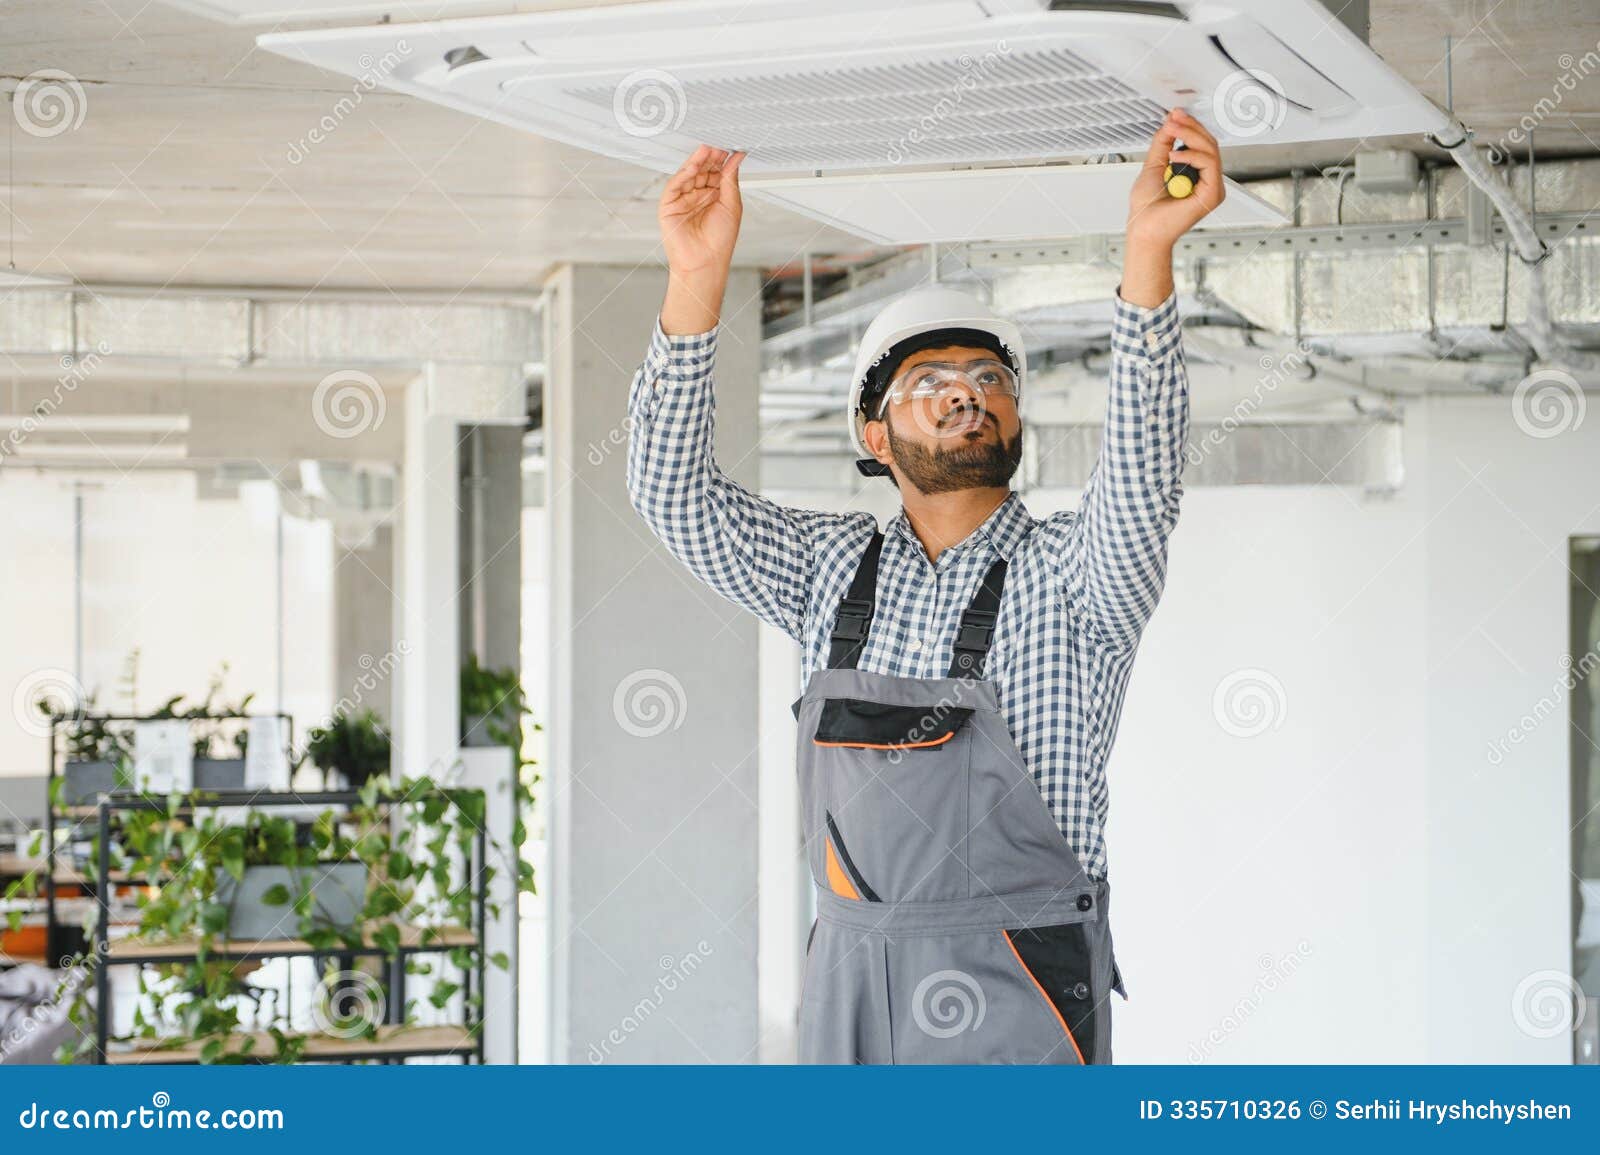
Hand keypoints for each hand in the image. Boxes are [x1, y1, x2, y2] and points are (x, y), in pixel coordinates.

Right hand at [659, 145, 744, 333]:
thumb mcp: (732, 205)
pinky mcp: (669, 205)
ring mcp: (683, 199)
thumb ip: (731, 180)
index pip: (716, 172)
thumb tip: (736, 159)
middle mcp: (698, 196)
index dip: (722, 160)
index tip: (730, 147)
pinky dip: (684, 173)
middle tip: (718, 145)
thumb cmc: (720, 241)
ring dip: (698, 161)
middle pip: (702, 170)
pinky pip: (675, 184)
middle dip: (710, 157)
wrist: (705, 262)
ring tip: (708, 149)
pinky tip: (694, 164)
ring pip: (689, 174)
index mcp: (714, 196)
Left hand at [1126, 108, 1223, 244]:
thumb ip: (1163, 144)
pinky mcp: (1212, 194)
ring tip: (1172, 131)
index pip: (1201, 144)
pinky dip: (1191, 155)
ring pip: (1210, 150)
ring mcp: (1212, 187)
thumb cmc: (1147, 209)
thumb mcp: (1154, 166)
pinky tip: (1174, 156)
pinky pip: (1209, 164)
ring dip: (1190, 136)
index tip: (1174, 114)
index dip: (1189, 126)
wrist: (1144, 230)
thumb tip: (1171, 122)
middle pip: (1208, 143)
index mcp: (1197, 175)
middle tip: (1174, 118)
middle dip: (1190, 127)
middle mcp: (1207, 180)